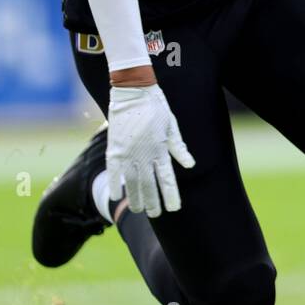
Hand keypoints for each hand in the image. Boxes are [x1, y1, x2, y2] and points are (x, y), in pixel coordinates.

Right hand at [106, 83, 194, 217]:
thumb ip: (178, 148)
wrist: (133, 91)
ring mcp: (128, 152)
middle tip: (155, 214)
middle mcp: (145, 154)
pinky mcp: (115, 148)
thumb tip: (190, 164)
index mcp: (161, 149)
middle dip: (153, 202)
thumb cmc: (156, 106)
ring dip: (136, 198)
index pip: (167, 179)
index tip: (173, 209)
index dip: (170, 195)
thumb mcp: (172, 126)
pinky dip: (115, 184)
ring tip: (138, 210)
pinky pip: (114, 171)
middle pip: (149, 185)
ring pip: (132, 182)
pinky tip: (115, 197)